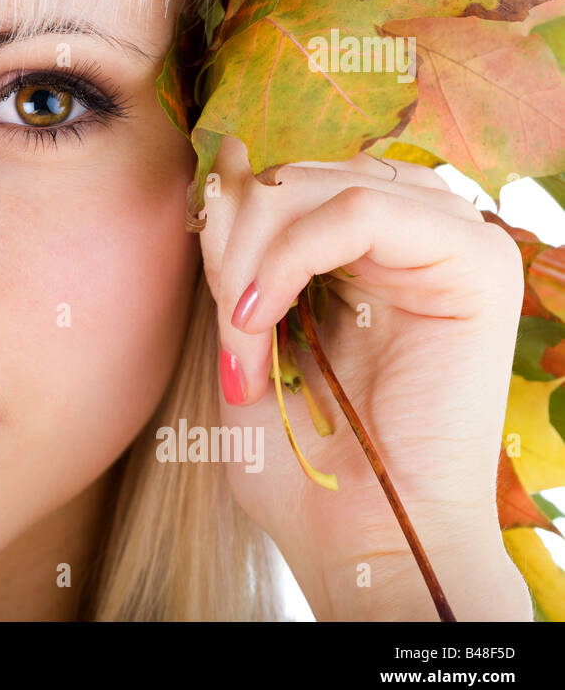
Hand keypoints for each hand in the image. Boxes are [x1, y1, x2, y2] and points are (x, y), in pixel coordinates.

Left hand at [198, 136, 532, 619]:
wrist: (361, 538)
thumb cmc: (303, 458)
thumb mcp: (246, 326)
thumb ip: (239, 243)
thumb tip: (228, 151)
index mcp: (366, 250)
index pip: (282, 179)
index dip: (226, 222)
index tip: (214, 303)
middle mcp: (414, 236)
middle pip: (294, 174)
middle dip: (234, 244)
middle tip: (230, 327)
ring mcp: (450, 244)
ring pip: (318, 183)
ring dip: (255, 256)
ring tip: (246, 332)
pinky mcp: (475, 266)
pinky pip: (360, 209)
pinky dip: (290, 257)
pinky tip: (263, 316)